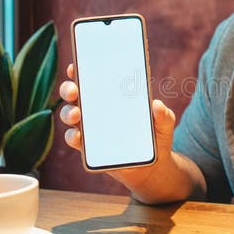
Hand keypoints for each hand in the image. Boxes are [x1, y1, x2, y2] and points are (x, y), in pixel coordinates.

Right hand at [58, 64, 205, 202]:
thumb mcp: (164, 124)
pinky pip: (74, 140)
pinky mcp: (88, 147)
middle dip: (68, 88)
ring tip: (77, 115)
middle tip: (74, 90)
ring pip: (69, 114)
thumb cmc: (156, 137)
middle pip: (73, 93)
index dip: (80, 70)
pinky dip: (73, 137)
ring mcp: (90, 127)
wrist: (152, 168)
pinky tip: (79, 136)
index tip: (77, 65)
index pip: (92, 78)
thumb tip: (157, 105)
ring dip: (69, 113)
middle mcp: (96, 108)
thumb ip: (163, 115)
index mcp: (112, 96)